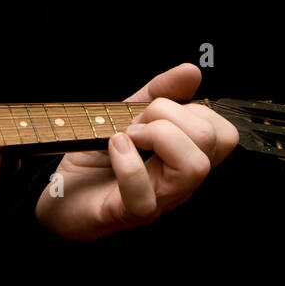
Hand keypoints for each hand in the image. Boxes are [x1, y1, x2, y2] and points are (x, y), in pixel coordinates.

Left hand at [34, 63, 238, 240]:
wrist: (61, 194)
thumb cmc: (97, 159)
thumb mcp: (127, 115)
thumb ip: (158, 93)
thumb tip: (191, 71)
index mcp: (185, 158)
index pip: (223, 133)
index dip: (194, 111)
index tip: (157, 113)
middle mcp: (181, 182)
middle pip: (213, 140)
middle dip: (170, 115)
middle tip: (137, 124)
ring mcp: (159, 200)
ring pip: (194, 166)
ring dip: (157, 136)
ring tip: (127, 137)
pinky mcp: (128, 214)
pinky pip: (144, 194)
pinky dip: (127, 162)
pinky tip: (114, 147)